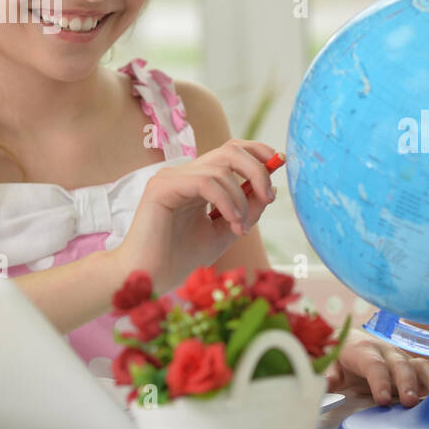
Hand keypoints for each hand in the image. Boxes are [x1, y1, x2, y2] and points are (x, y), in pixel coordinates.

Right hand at [113, 139, 277, 292]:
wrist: (148, 278)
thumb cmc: (180, 258)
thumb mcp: (225, 232)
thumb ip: (247, 210)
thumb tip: (270, 188)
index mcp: (199, 181)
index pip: (232, 151)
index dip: (258, 152)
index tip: (280, 164)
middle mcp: (185, 174)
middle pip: (231, 149)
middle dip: (257, 170)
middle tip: (269, 197)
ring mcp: (171, 177)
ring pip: (221, 167)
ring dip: (241, 198)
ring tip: (240, 227)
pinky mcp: (161, 187)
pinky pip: (205, 182)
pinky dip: (226, 201)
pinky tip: (231, 224)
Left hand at [325, 331, 428, 407]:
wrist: (351, 342)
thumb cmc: (340, 356)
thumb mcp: (329, 364)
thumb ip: (329, 375)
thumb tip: (327, 384)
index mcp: (363, 350)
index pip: (374, 365)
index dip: (380, 381)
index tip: (382, 400)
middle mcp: (387, 352)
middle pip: (401, 365)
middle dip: (407, 383)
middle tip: (409, 403)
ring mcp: (402, 359)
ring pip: (420, 366)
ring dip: (428, 382)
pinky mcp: (412, 368)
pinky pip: (428, 374)